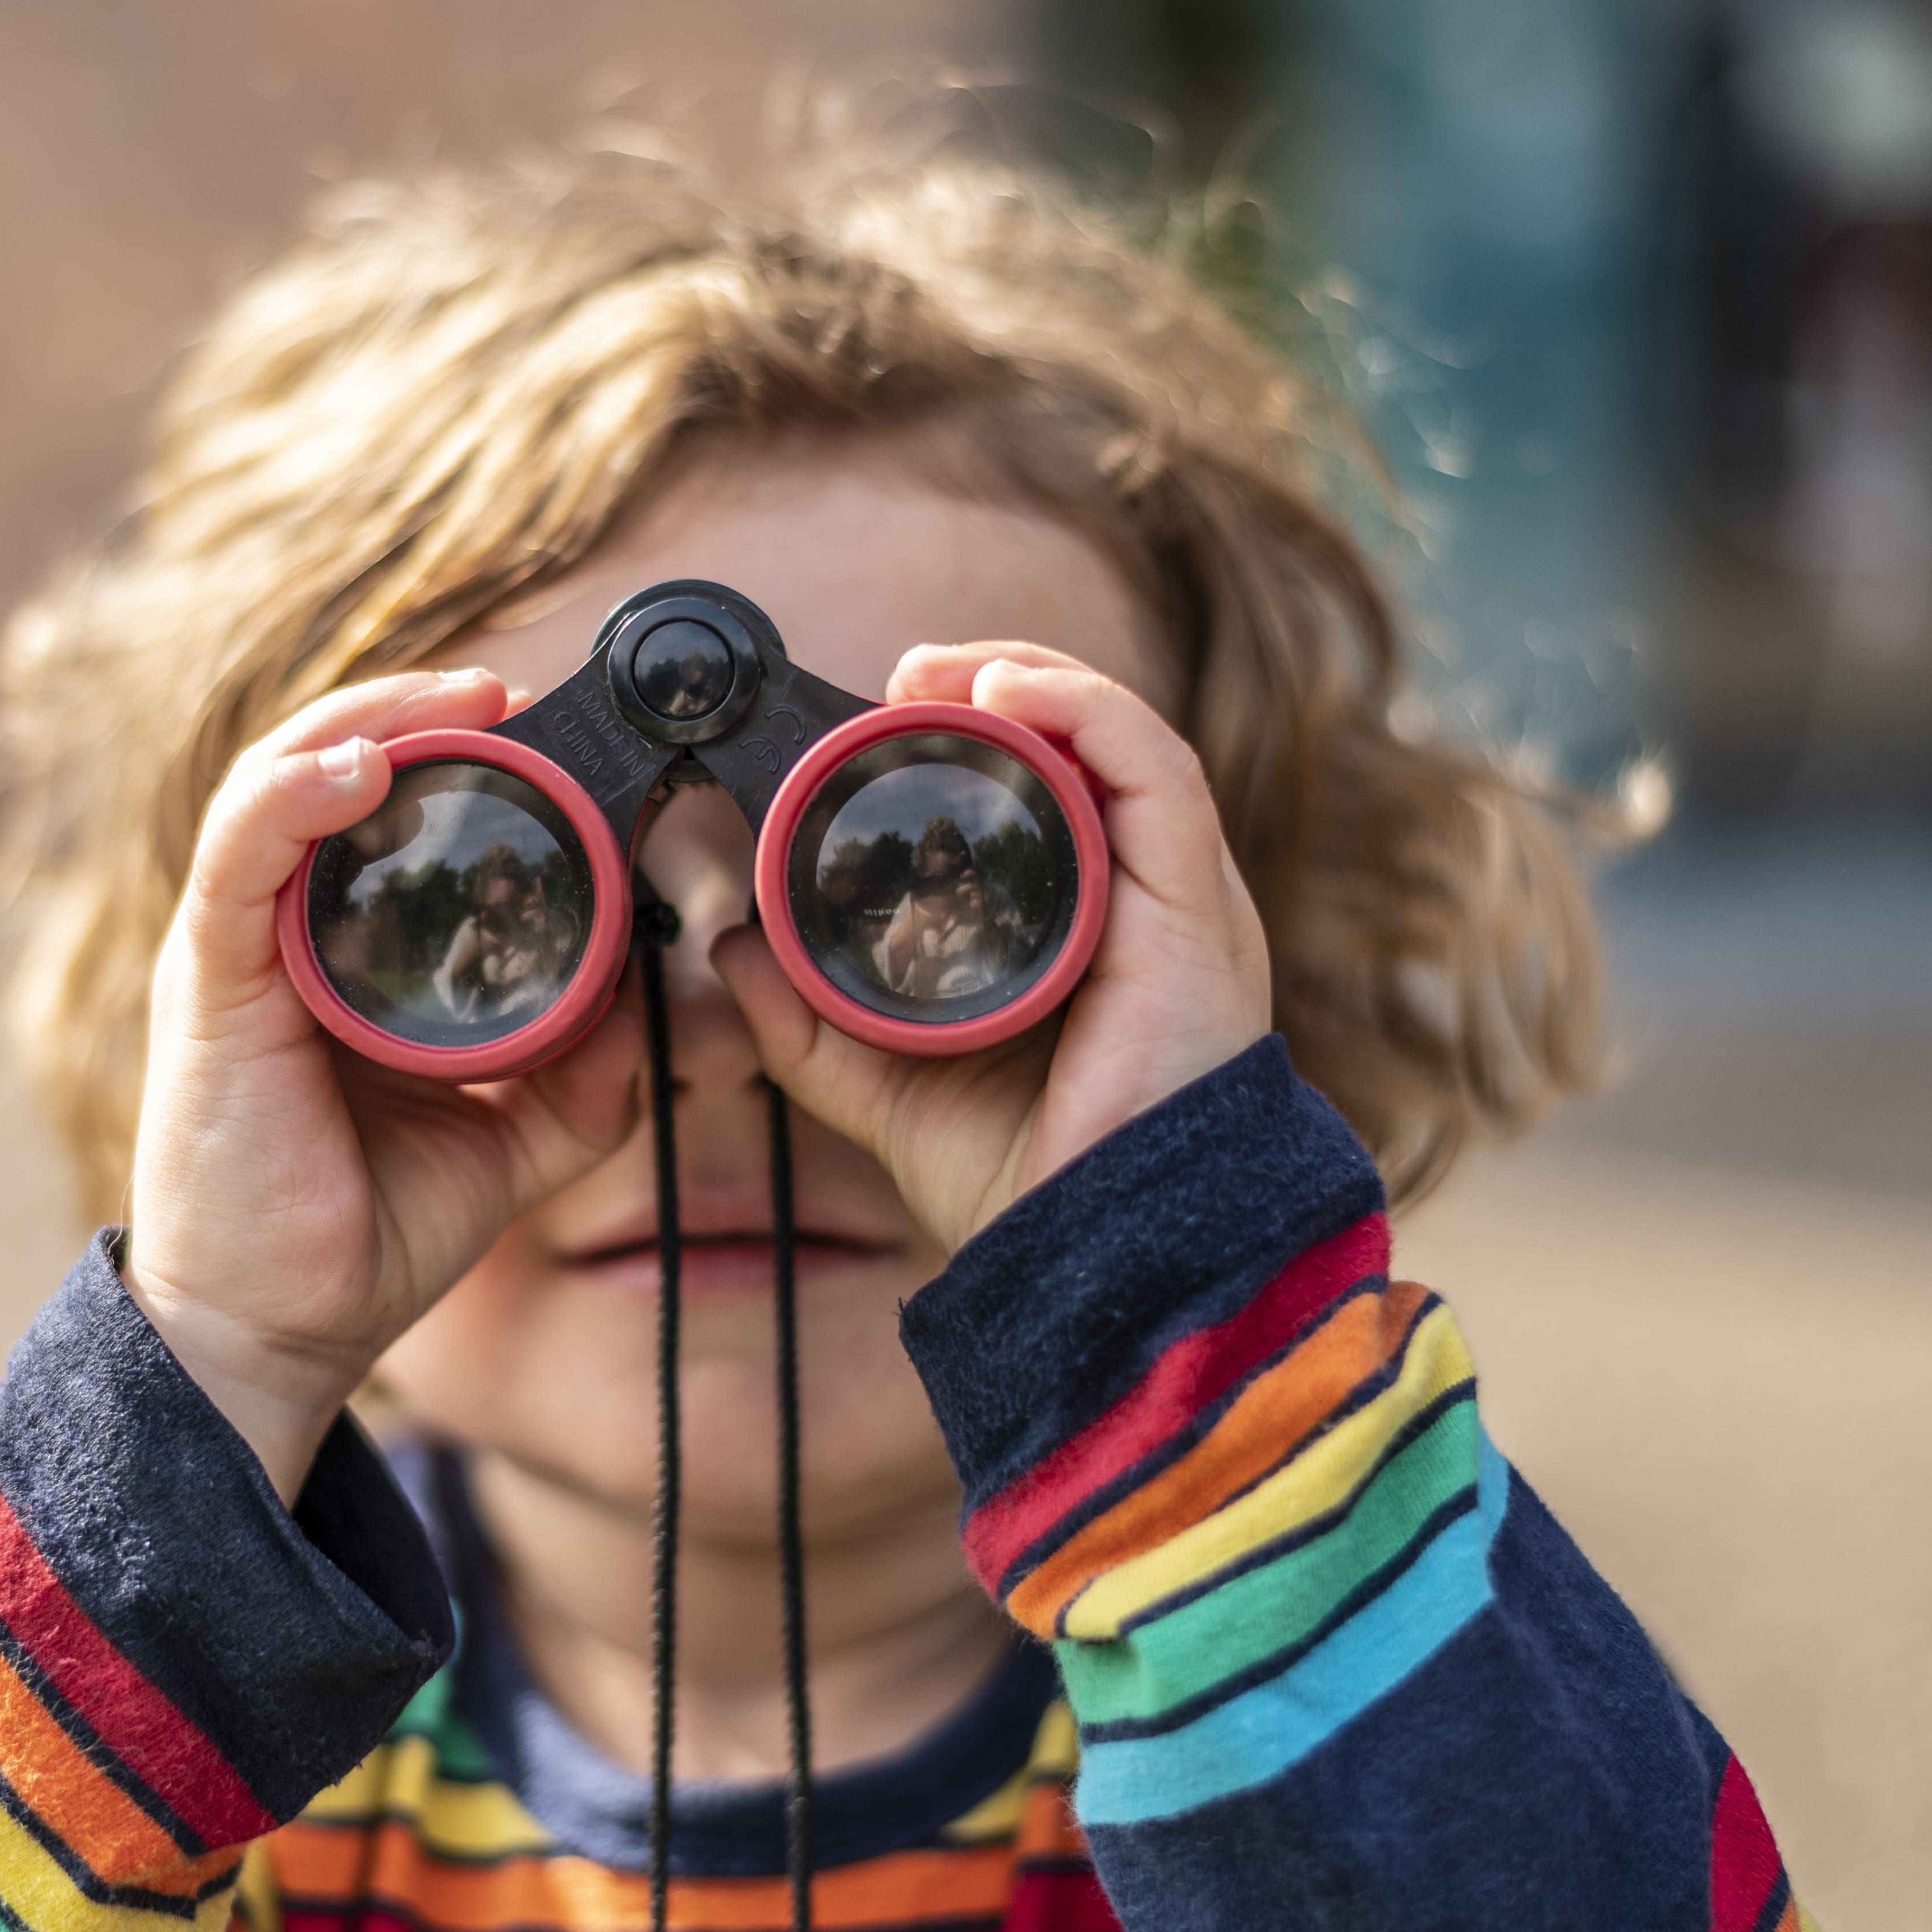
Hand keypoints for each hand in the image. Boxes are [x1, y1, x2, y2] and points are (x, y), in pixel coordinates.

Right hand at [123, 672, 645, 1498]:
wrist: (282, 1333)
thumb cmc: (364, 1233)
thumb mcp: (509, 1141)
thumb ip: (581, 1076)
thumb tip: (659, 1005)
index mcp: (339, 957)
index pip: (383, 814)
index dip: (453, 754)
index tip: (543, 726)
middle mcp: (279, 935)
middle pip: (330, 773)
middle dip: (416, 712)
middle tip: (511, 690)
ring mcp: (236, 953)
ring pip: (279, 785)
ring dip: (364, 722)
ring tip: (454, 698)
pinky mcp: (211, 987)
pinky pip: (238, 857)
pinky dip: (293, 794)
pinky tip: (360, 765)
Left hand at [711, 643, 1272, 1252]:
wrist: (1093, 1261)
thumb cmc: (1022, 1186)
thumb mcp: (885, 1086)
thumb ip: (809, 1023)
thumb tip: (734, 947)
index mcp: (1086, 938)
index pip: (1048, 799)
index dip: (979, 737)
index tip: (889, 711)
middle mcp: (1143, 908)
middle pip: (1085, 755)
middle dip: (1000, 689)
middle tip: (906, 676)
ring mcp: (1179, 905)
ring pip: (1123, 743)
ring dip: (1035, 682)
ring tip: (947, 670)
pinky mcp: (1197, 909)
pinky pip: (1158, 772)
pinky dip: (1088, 713)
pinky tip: (1012, 692)